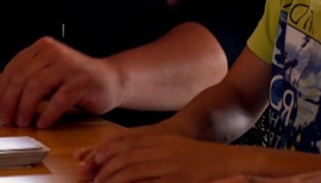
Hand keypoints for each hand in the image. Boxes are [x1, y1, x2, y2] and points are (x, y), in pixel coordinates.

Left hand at [0, 36, 121, 127]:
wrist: (111, 80)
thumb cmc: (75, 81)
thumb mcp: (48, 74)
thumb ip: (26, 81)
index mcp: (43, 47)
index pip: (14, 68)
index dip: (2, 90)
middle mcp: (55, 52)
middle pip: (22, 77)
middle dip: (10, 102)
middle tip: (7, 120)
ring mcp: (69, 65)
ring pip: (36, 87)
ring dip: (25, 108)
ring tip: (23, 123)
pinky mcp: (82, 82)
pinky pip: (58, 100)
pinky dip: (47, 114)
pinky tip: (43, 123)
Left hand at [78, 132, 240, 182]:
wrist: (228, 162)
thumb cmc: (201, 158)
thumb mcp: (176, 148)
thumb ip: (156, 151)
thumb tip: (135, 159)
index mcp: (162, 141)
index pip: (128, 142)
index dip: (108, 150)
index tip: (93, 158)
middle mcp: (162, 150)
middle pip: (126, 156)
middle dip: (105, 166)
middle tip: (92, 177)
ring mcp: (168, 166)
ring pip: (132, 170)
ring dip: (113, 179)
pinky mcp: (175, 180)